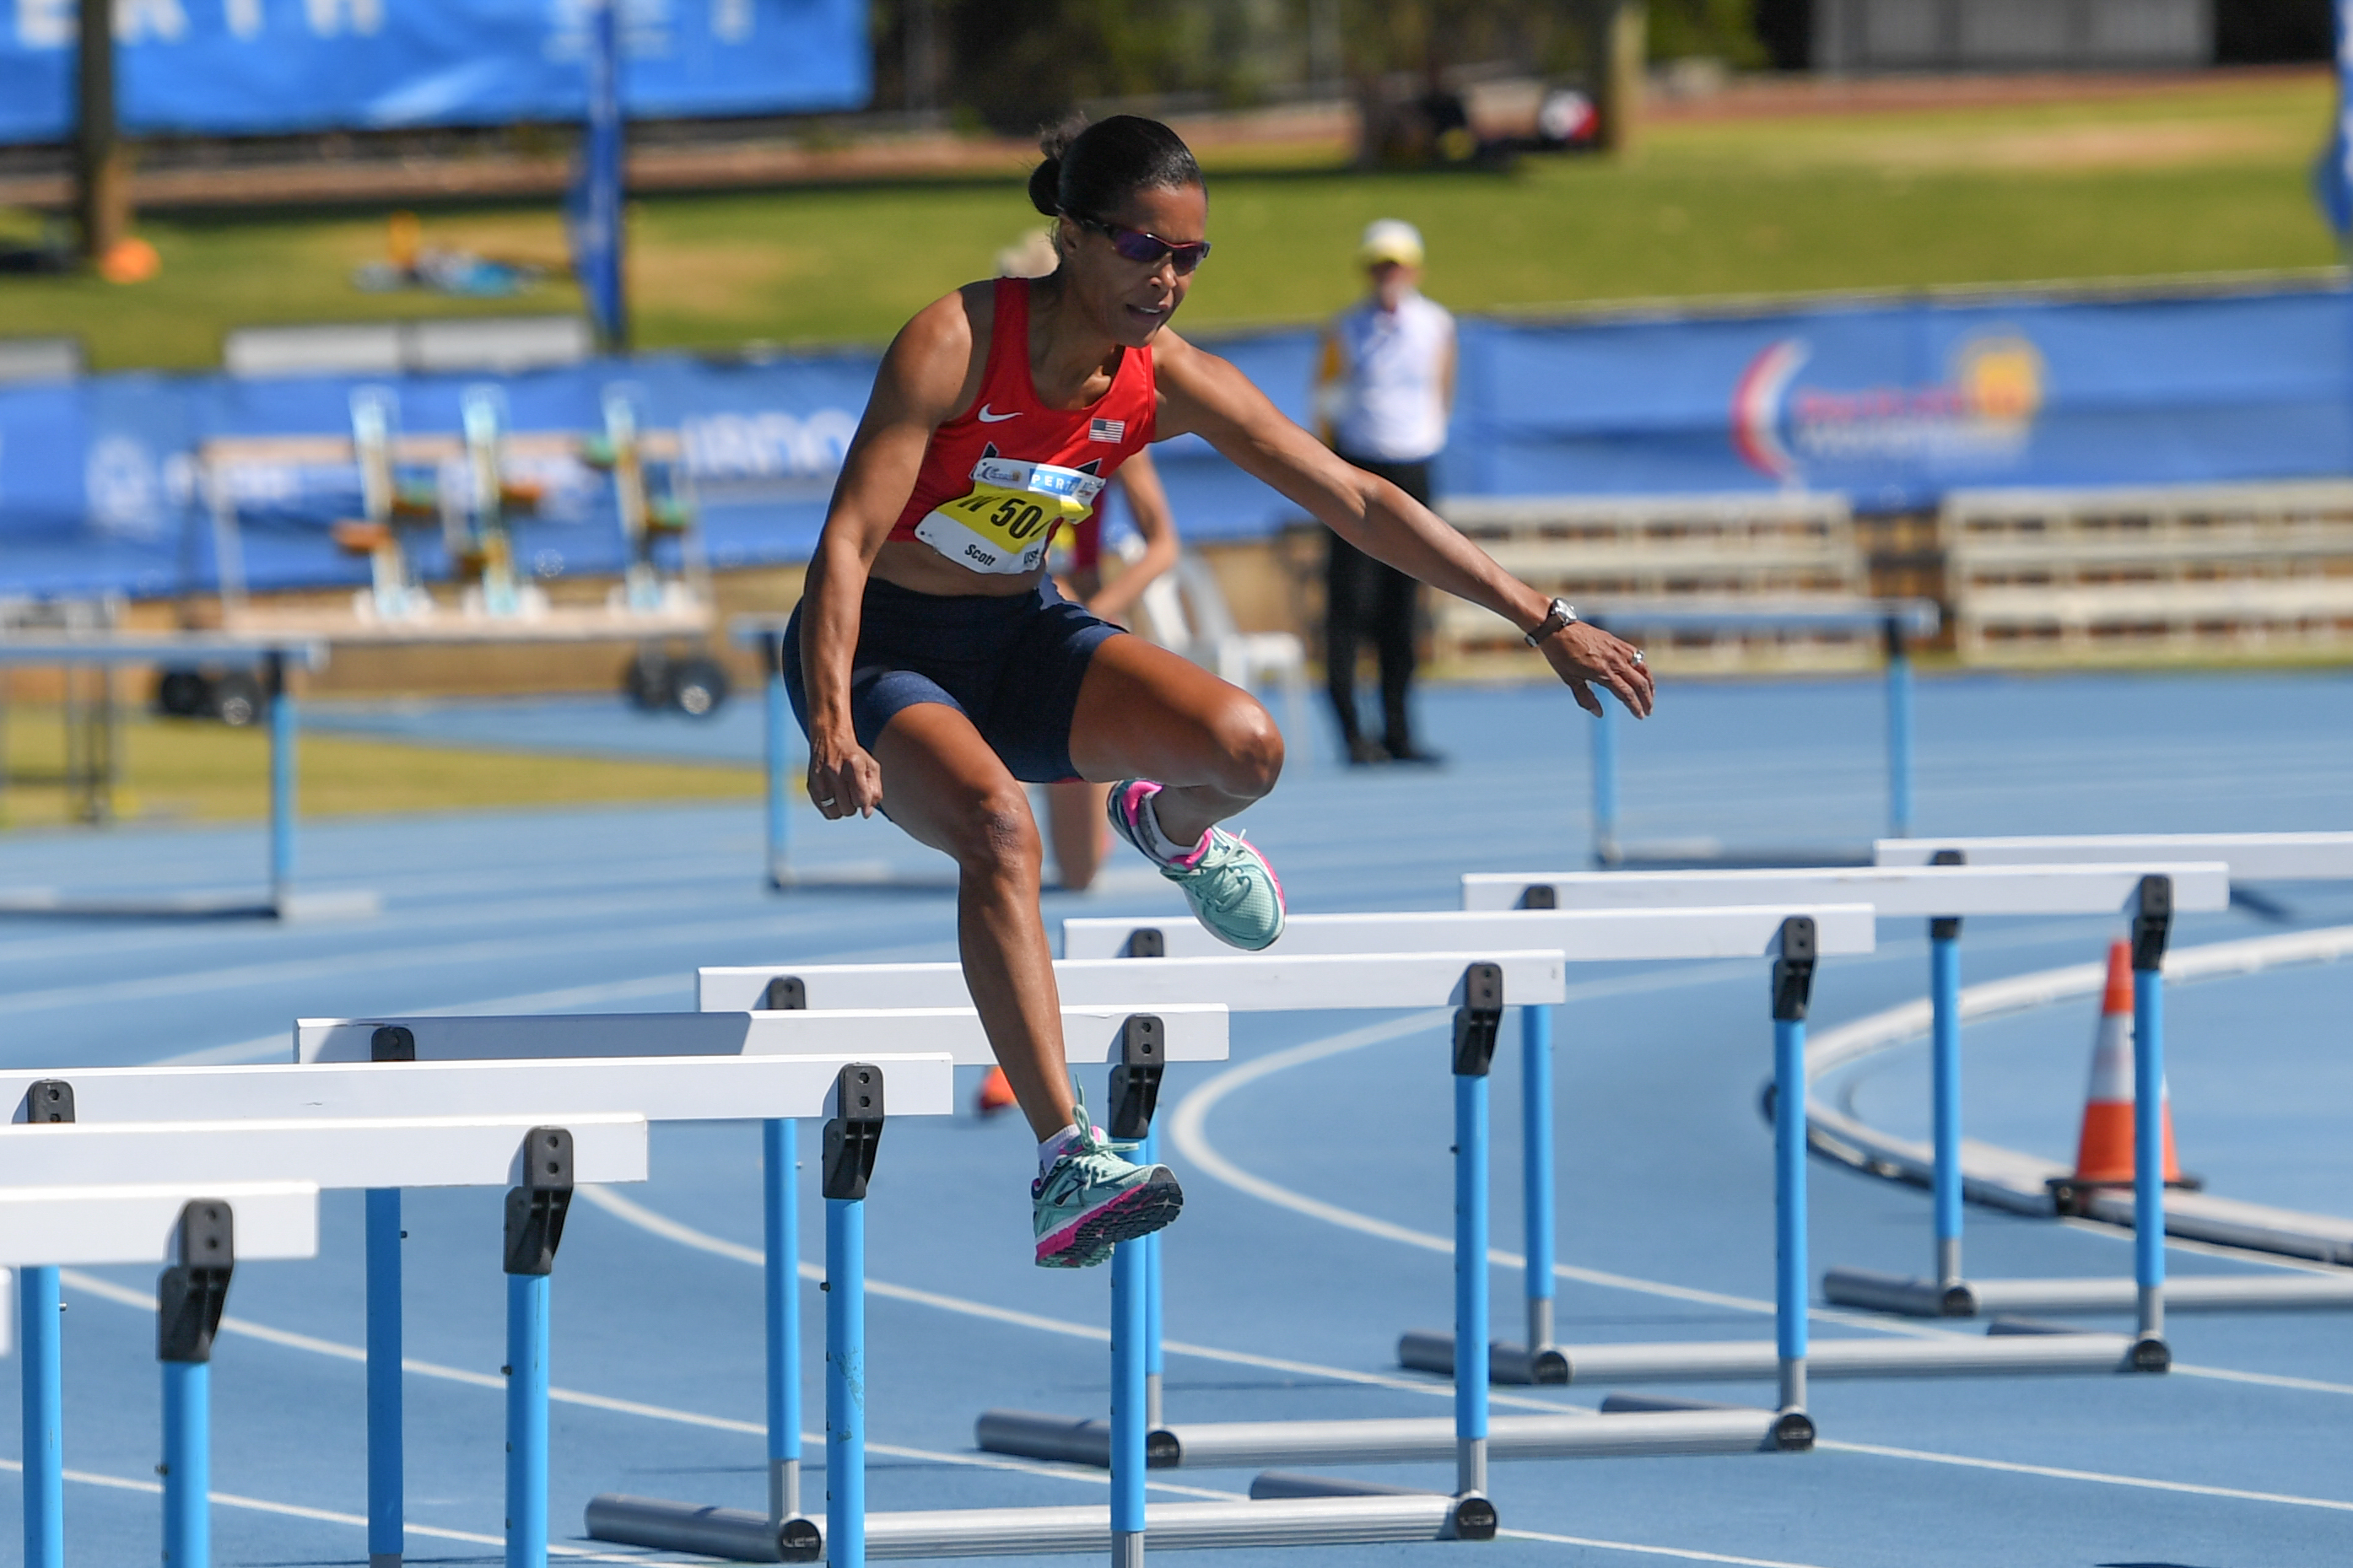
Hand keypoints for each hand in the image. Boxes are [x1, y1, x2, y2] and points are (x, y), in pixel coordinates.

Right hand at [807, 732, 883, 819]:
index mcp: (853, 765)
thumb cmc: (855, 756)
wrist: (830, 739)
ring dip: (843, 809)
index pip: (860, 799)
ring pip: (835, 813)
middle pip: (848, 809)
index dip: (865, 803)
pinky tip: (835, 795)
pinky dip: (832, 808)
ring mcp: (820, 779)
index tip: (864, 797)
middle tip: (853, 793)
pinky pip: (824, 809)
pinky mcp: (811, 785)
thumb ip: (875, 791)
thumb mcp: (871, 767)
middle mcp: (834, 772)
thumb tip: (866, 814)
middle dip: (854, 805)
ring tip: (844, 796)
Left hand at [1538, 620, 1653, 718]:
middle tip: (1648, 711)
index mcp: (1602, 673)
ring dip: (1649, 684)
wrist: (1558, 628)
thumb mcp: (1570, 680)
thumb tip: (1599, 714)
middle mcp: (1614, 661)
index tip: (1640, 716)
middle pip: (1639, 683)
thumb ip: (1586, 697)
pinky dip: (1643, 667)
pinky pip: (1637, 655)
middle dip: (1646, 699)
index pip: (1626, 694)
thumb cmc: (1560, 655)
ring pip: (1643, 669)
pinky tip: (1643, 674)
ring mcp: (1617, 650)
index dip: (1635, 706)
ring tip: (1650, 696)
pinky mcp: (1617, 641)